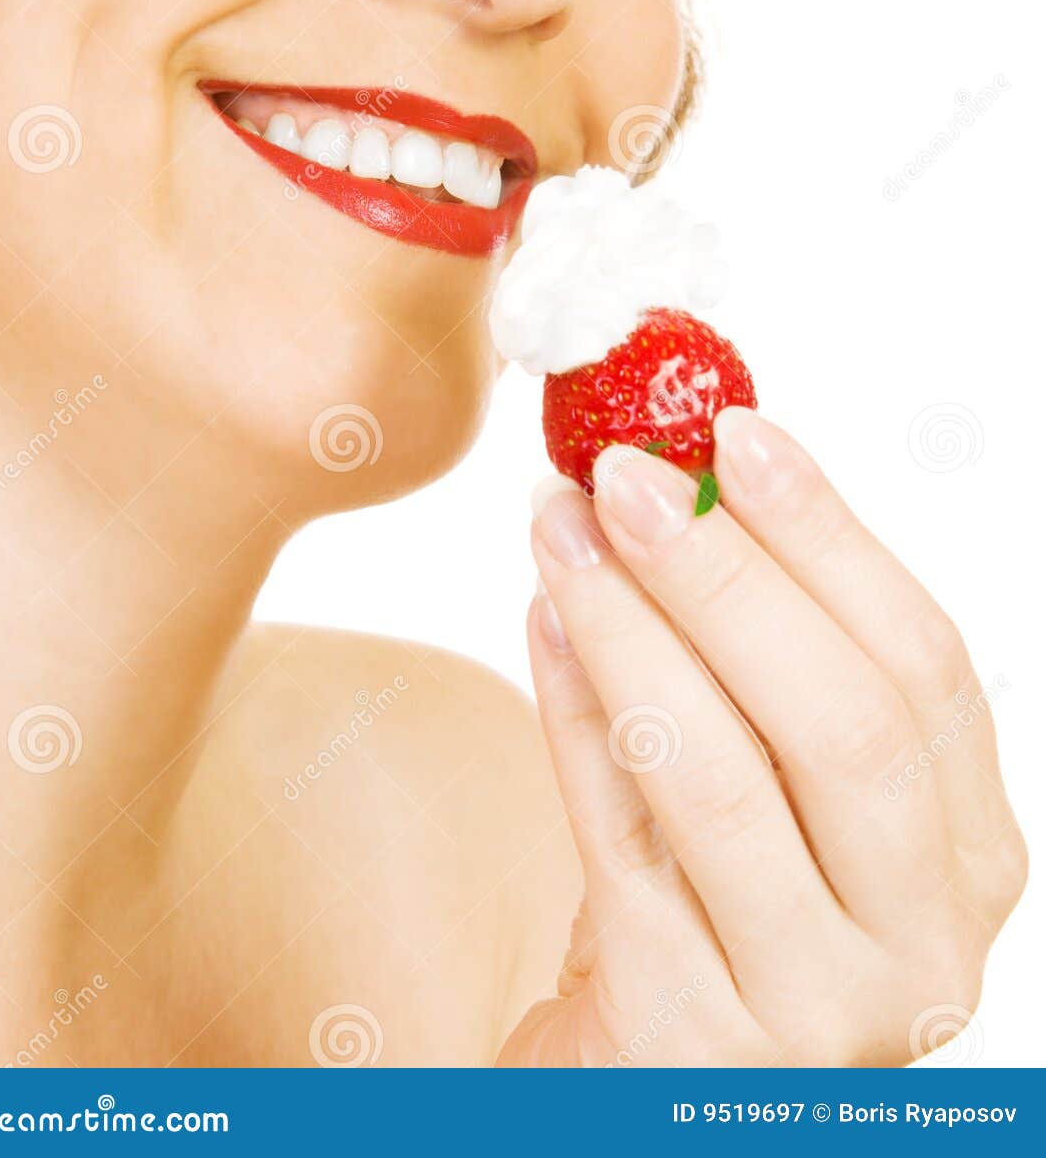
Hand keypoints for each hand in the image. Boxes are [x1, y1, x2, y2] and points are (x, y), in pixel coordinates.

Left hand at [499, 408, 1025, 1067]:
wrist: (635, 1083)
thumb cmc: (717, 907)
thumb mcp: (778, 787)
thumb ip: (765, 656)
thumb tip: (692, 461)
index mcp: (968, 855)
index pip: (925, 668)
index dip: (831, 537)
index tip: (735, 429)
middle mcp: (921, 945)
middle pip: (844, 725)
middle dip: (728, 577)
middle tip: (627, 471)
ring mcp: (813, 1011)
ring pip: (723, 782)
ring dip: (632, 628)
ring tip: (561, 527)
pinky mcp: (689, 1044)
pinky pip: (619, 844)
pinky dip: (576, 717)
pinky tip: (543, 623)